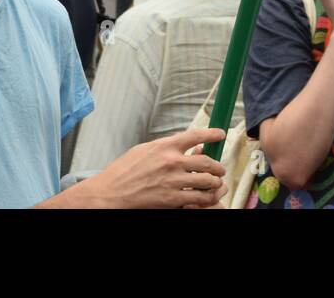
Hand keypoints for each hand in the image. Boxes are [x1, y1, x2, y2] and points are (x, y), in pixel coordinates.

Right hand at [89, 128, 226, 207]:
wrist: (113, 192)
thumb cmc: (125, 170)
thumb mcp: (144, 150)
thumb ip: (165, 147)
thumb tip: (182, 145)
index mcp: (164, 146)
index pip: (195, 135)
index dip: (211, 134)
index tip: (221, 134)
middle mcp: (172, 161)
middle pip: (206, 161)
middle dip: (217, 166)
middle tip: (220, 169)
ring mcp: (173, 181)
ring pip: (207, 180)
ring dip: (215, 182)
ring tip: (216, 183)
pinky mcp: (173, 199)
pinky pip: (198, 198)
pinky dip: (206, 197)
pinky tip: (207, 196)